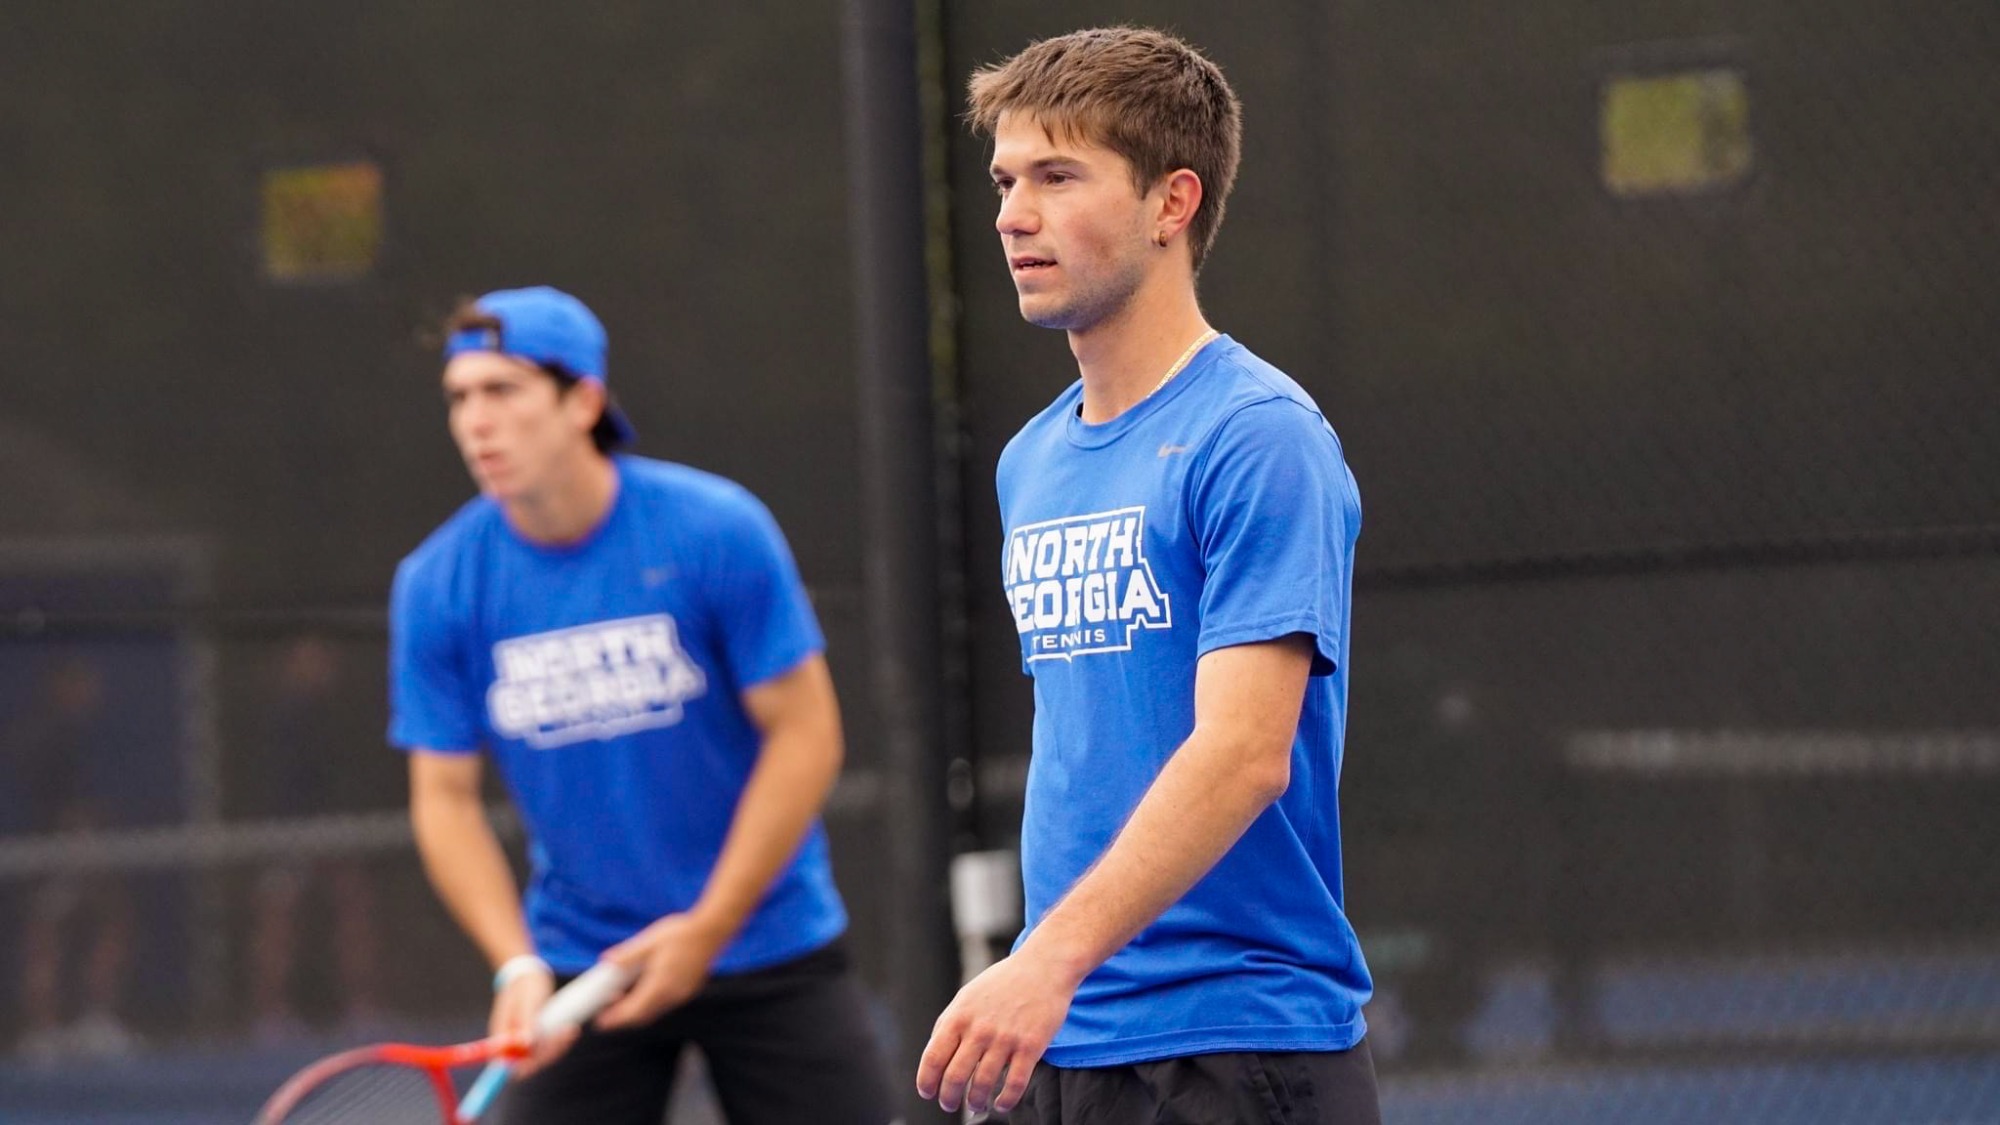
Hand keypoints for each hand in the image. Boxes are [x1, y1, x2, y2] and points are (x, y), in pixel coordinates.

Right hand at [488, 963, 571, 1076]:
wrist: (528, 976)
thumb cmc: (525, 986)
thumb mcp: (527, 1001)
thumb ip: (525, 1022)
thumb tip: (526, 1044)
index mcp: (500, 1036)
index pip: (505, 1064)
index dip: (522, 1067)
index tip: (540, 1060)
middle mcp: (510, 1044)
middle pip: (527, 1064)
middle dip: (548, 1052)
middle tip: (566, 1032)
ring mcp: (523, 1043)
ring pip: (541, 1057)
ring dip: (558, 1046)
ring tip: (571, 1029)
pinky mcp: (536, 1039)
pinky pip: (548, 1048)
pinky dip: (560, 1041)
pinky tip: (572, 1030)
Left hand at [594, 912, 730, 1029]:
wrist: (712, 931)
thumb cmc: (681, 934)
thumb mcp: (650, 941)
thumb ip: (628, 955)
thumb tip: (606, 961)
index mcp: (659, 985)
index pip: (633, 1011)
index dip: (615, 1019)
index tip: (601, 1022)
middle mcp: (672, 995)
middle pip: (643, 1016)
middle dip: (624, 1019)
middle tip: (607, 1015)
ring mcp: (682, 994)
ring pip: (655, 1011)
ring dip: (638, 1011)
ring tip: (622, 1000)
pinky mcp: (689, 990)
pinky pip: (666, 1004)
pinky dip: (651, 1004)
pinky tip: (644, 991)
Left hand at [916, 948, 1082, 1114]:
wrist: (1044, 966)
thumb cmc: (1003, 983)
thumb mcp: (968, 996)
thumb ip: (949, 1023)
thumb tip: (934, 1057)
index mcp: (959, 1016)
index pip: (933, 1058)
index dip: (927, 1082)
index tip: (928, 1093)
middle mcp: (980, 1028)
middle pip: (954, 1077)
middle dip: (948, 1098)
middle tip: (950, 1104)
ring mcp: (1006, 1038)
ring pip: (982, 1085)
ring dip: (975, 1102)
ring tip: (976, 1105)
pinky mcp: (1031, 1046)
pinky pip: (1015, 1084)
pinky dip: (1006, 1101)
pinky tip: (1002, 1104)